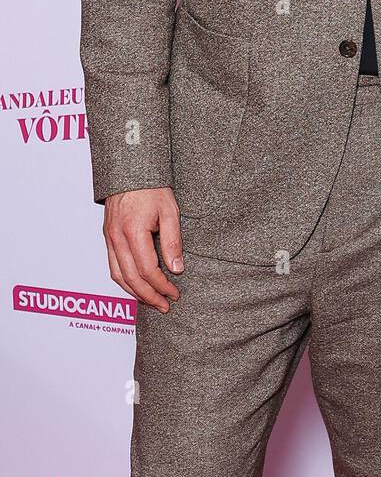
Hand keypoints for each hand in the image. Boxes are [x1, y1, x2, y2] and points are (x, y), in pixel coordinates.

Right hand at [103, 188, 183, 311]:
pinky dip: (124, 281)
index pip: (147, 270)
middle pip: (131, 279)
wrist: (130, 170)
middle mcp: (117, 238)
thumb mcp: (170, 211)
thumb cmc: (152, 188)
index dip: (162, 286)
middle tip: (164, 305)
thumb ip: (172, 241)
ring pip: (118, 276)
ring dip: (135, 293)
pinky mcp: (108, 237)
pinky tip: (137, 286)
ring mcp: (109, 238)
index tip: (174, 293)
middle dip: (149, 296)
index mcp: (133, 232)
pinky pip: (113, 266)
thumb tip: (176, 269)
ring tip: (152, 301)